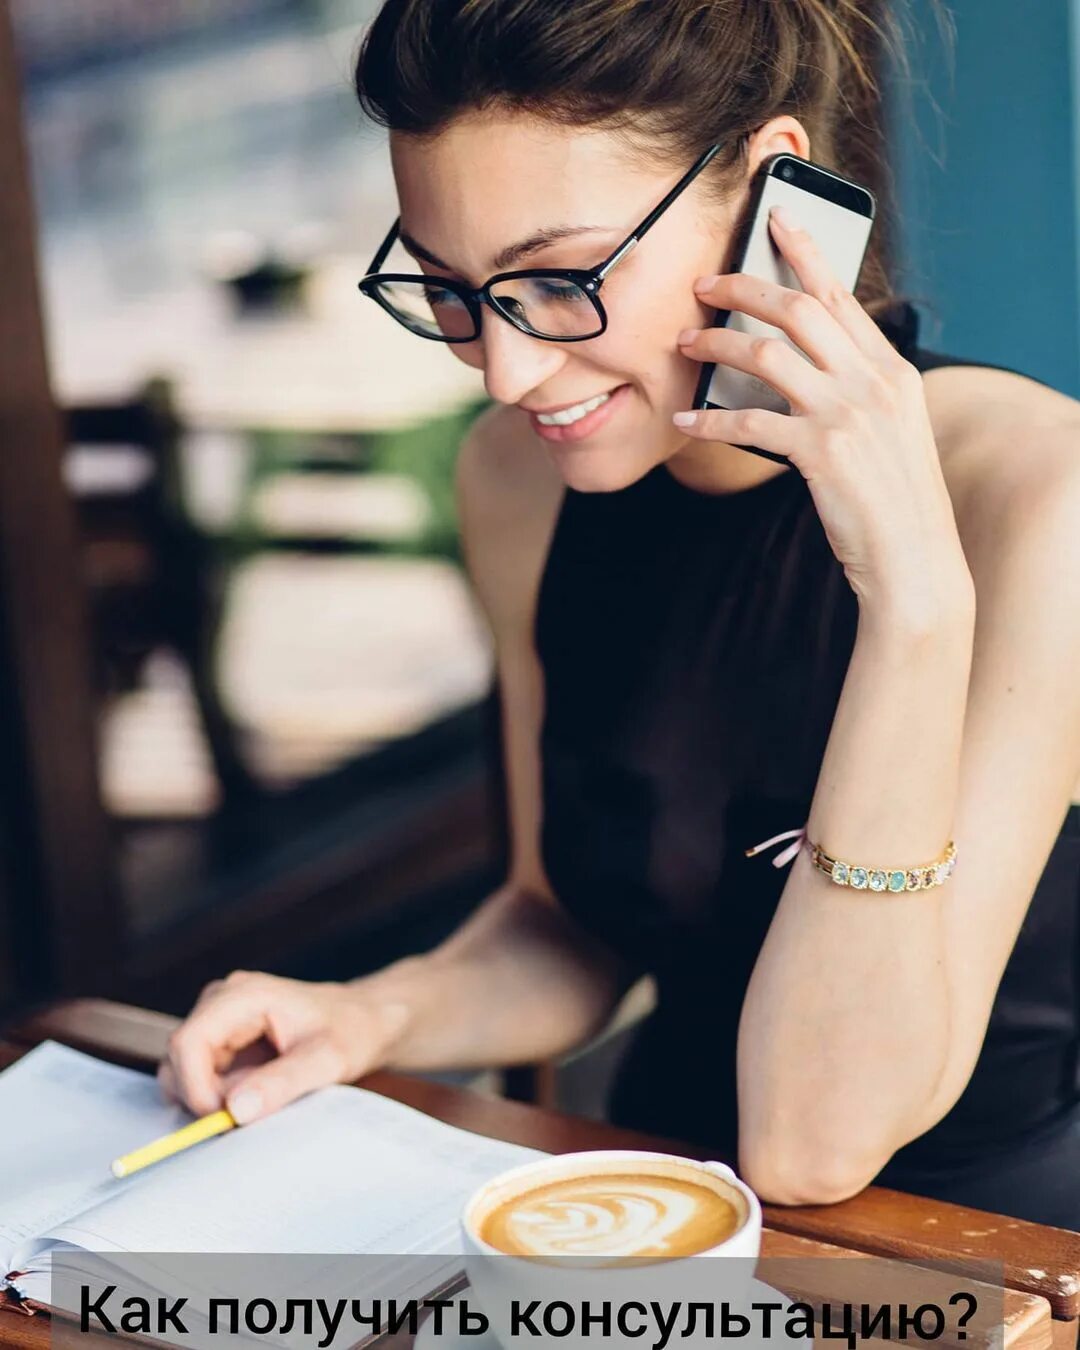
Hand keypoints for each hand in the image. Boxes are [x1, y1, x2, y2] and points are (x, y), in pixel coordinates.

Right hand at [157, 970, 410, 1122]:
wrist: (364, 1021)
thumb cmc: (352, 1031)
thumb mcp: (328, 1060)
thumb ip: (283, 1083)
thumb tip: (235, 1110)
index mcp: (244, 995)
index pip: (189, 1042)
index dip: (195, 1087)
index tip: (222, 1120)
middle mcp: (222, 1001)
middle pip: (179, 1058)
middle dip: (202, 1097)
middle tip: (242, 1119)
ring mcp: (219, 1020)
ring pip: (183, 1070)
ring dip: (210, 1099)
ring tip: (258, 1103)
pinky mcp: (221, 1040)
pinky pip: (199, 1077)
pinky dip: (217, 1097)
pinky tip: (254, 1098)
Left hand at [674, 204, 971, 618]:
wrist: (913, 555)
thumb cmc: (893, 498)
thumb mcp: (892, 430)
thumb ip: (858, 389)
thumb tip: (806, 363)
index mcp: (892, 371)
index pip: (841, 296)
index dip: (805, 253)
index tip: (777, 220)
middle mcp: (873, 382)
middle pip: (798, 309)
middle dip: (743, 287)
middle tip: (704, 284)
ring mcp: (847, 414)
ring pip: (767, 354)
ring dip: (717, 344)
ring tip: (685, 343)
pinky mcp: (820, 452)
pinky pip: (751, 421)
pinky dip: (712, 417)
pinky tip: (687, 419)